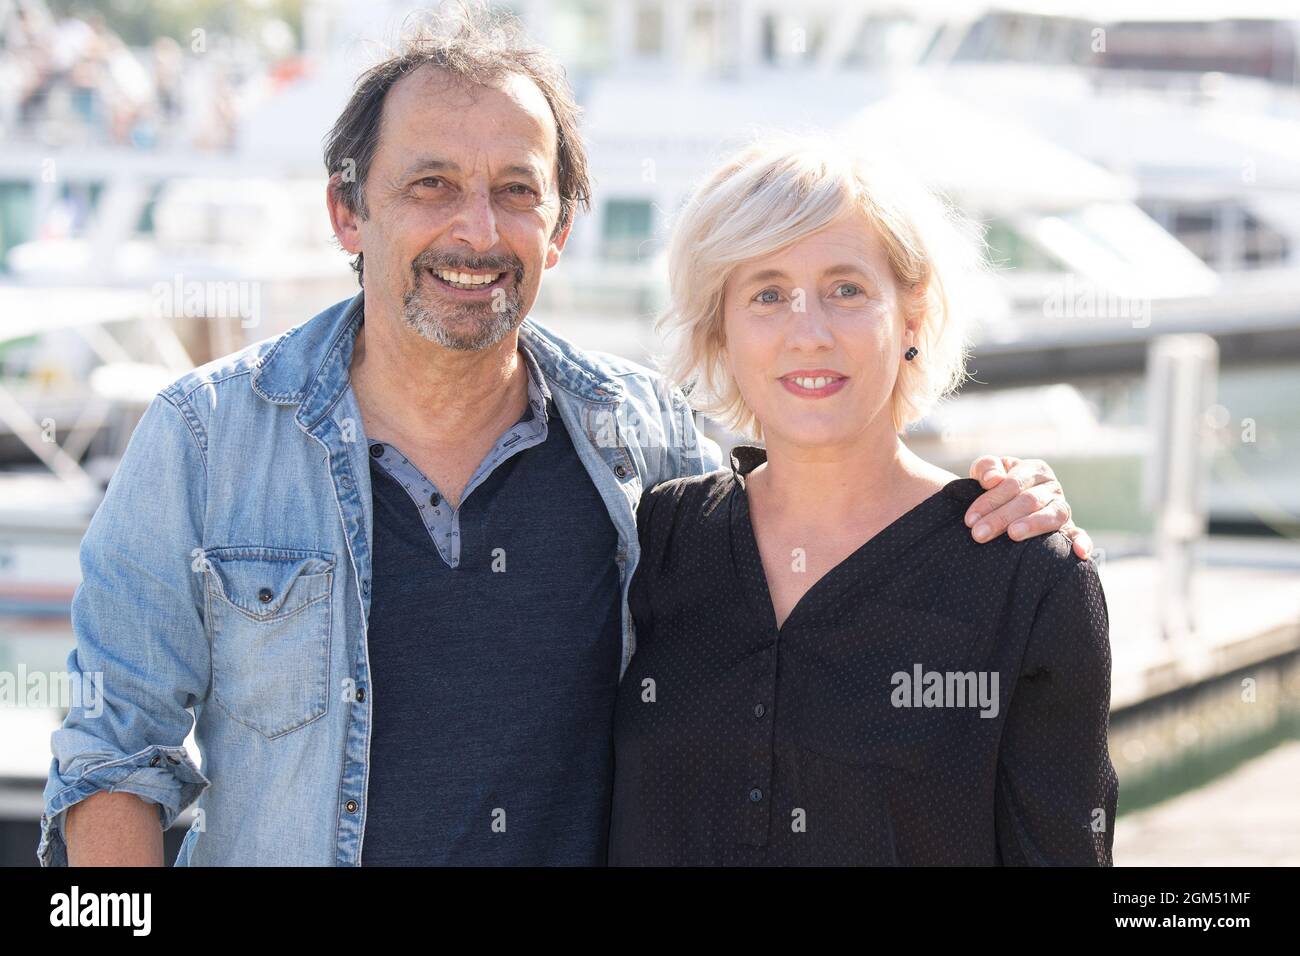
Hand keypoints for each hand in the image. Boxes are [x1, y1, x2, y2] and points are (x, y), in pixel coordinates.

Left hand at [964, 456, 1092, 558]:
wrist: (1002, 505)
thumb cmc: (992, 487)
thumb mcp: (986, 472)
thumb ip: (986, 468)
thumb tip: (993, 479)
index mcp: (1034, 470)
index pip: (1012, 484)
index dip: (990, 501)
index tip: (969, 519)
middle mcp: (1052, 488)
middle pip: (1028, 501)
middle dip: (1001, 517)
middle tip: (978, 534)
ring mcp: (1062, 509)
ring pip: (1052, 515)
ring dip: (1033, 525)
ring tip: (1013, 534)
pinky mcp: (1069, 529)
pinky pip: (1079, 534)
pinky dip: (1082, 542)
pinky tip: (1080, 552)